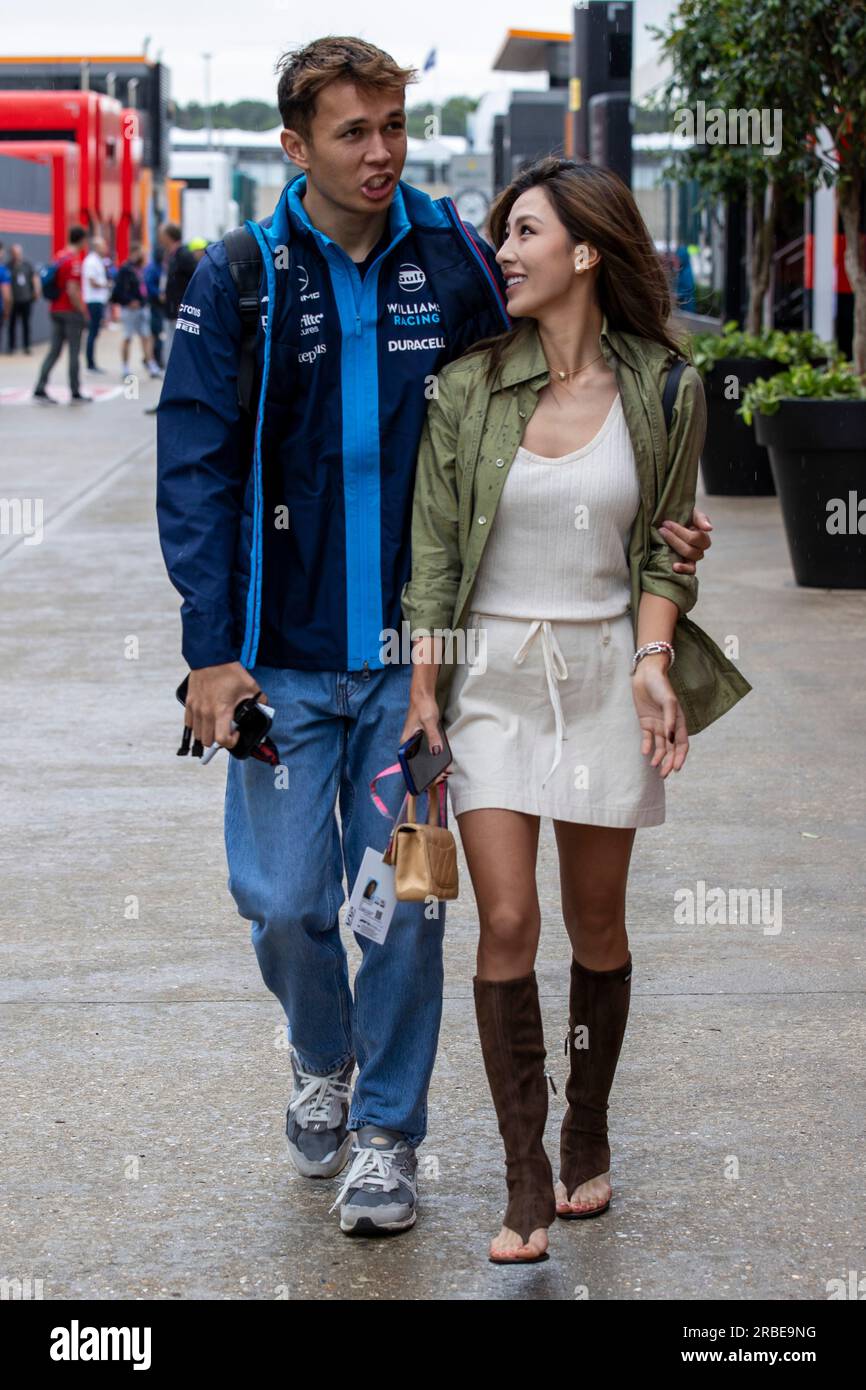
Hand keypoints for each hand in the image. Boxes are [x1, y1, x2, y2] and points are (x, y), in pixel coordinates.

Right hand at [185, 662, 266, 751]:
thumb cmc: (228, 671)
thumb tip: (265, 708)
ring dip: (207, 734)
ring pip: (197, 734)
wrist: (210, 657)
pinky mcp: (190, 703)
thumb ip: (260, 700)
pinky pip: (189, 723)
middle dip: (219, 741)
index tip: (236, 733)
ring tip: (217, 726)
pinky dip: (196, 726)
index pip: (222, 739)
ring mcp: (196, 708)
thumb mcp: (250, 687)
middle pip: (208, 741)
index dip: (231, 742)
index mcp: (221, 710)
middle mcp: (206, 712)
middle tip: (227, 730)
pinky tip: (206, 719)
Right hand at [399, 694, 451, 785]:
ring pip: (421, 759)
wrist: (423, 695)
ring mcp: (414, 742)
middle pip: (415, 764)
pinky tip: (441, 762)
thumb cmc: (422, 706)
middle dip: (428, 772)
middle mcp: (408, 744)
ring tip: (444, 773)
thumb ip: (433, 737)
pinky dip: (433, 758)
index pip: (407, 764)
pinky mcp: (420, 739)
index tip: (428, 780)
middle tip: (442, 777)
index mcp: (405, 742)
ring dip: (431, 766)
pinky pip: (425, 752)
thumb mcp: (429, 722)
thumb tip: (436, 751)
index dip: (416, 775)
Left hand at [631, 656, 687, 776]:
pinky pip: (647, 738)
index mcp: (679, 722)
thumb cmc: (661, 685)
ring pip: (660, 746)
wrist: (646, 674)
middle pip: (671, 749)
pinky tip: (645, 753)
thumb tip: (670, 739)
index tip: (676, 768)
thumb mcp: (668, 701)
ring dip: (658, 757)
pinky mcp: (646, 723)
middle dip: (668, 762)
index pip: (682, 744)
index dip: (680, 757)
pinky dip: (647, 746)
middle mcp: (669, 726)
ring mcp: (658, 725)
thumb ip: (670, 720)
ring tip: (655, 767)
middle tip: (664, 775)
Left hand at [658, 507, 712, 573]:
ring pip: (690, 562)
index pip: (695, 538)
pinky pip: (690, 571)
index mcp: (702, 537)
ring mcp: (692, 559)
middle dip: (674, 540)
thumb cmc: (682, 517)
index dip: (680, 531)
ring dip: (676, 553)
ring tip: (663, 546)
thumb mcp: (692, 513)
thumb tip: (709, 528)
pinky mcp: (685, 566)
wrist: (670, 521)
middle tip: (661, 530)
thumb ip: (701, 519)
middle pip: (691, 551)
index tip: (666, 523)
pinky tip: (674, 567)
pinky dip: (684, 570)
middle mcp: (699, 550)